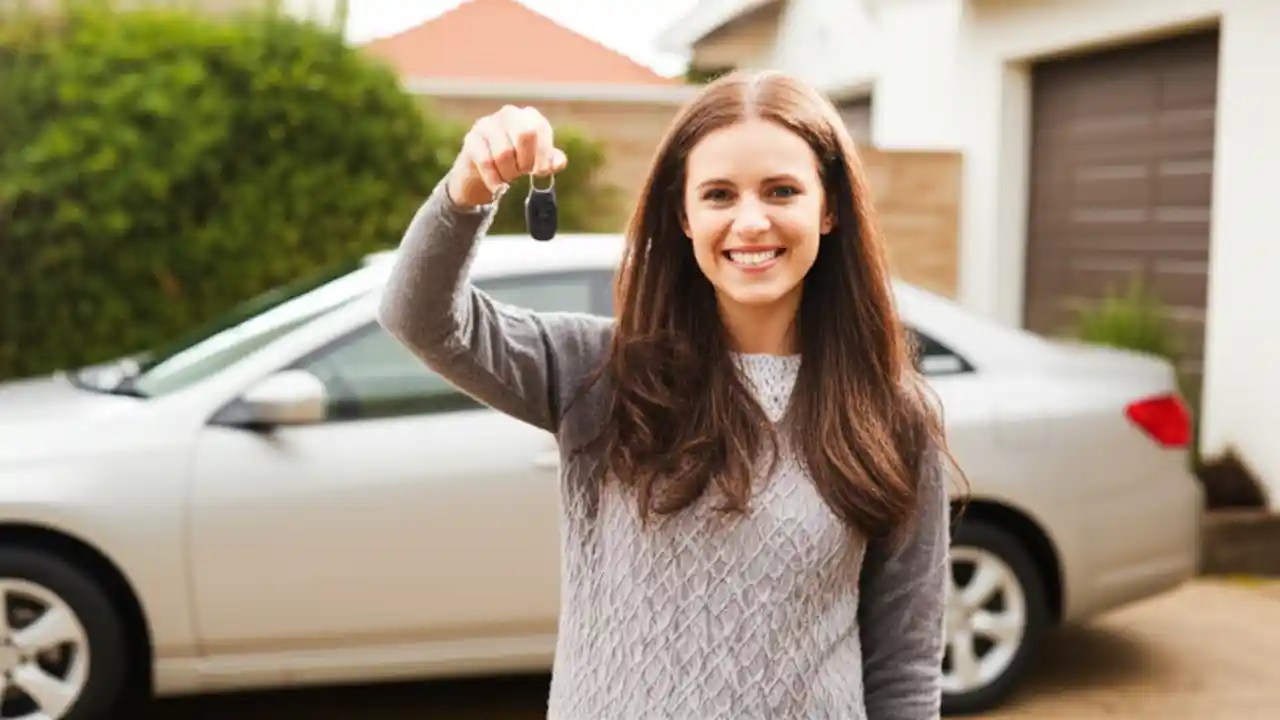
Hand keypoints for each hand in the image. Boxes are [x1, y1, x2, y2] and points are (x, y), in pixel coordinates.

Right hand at [447, 105, 568, 206]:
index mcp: (529, 116)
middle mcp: (508, 114)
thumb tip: (557, 163)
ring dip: (509, 173)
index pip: (540, 129)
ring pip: (504, 152)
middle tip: (522, 173)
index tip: (540, 172)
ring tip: (508, 177)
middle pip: (525, 134)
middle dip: (525, 161)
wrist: (480, 173)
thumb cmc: (515, 163)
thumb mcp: (537, 161)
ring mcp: (487, 125)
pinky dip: (495, 180)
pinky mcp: (471, 140)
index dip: (543, 155)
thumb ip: (552, 161)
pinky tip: (497, 186)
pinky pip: (486, 162)